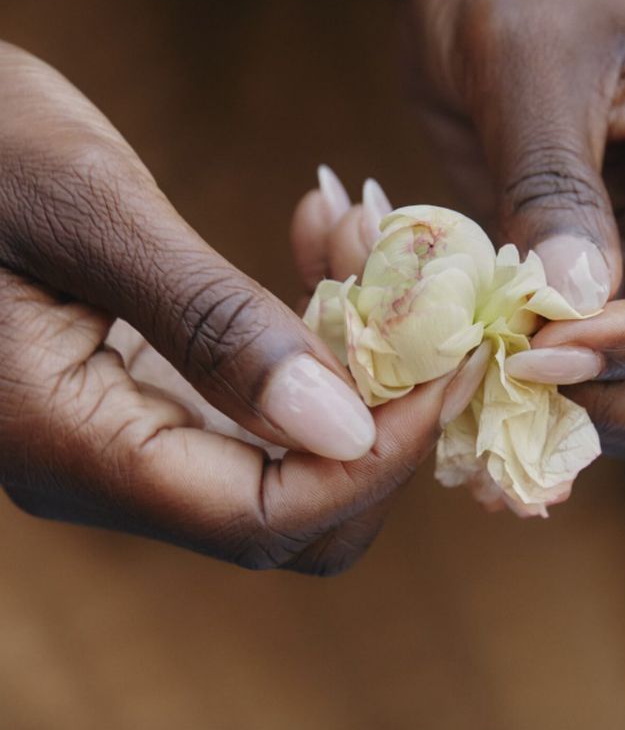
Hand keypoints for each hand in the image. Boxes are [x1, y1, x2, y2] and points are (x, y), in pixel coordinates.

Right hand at [0, 44, 467, 570]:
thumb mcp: (90, 212)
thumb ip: (209, 325)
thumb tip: (342, 428)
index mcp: (70, 441)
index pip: (264, 517)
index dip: (377, 458)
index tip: (450, 361)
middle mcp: (98, 462)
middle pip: (289, 516)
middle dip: (381, 415)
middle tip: (420, 295)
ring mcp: (117, 429)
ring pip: (281, 456)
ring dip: (352, 361)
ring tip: (368, 238)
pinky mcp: (136, 385)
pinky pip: (251, 400)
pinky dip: (307, 334)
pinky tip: (321, 248)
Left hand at [408, 0, 624, 463]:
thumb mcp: (530, 63)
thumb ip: (553, 190)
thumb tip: (569, 317)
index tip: (548, 355)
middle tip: (528, 394)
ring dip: (596, 402)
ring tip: (497, 391)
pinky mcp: (598, 250)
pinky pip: (596, 342)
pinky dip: (549, 373)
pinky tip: (483, 372)